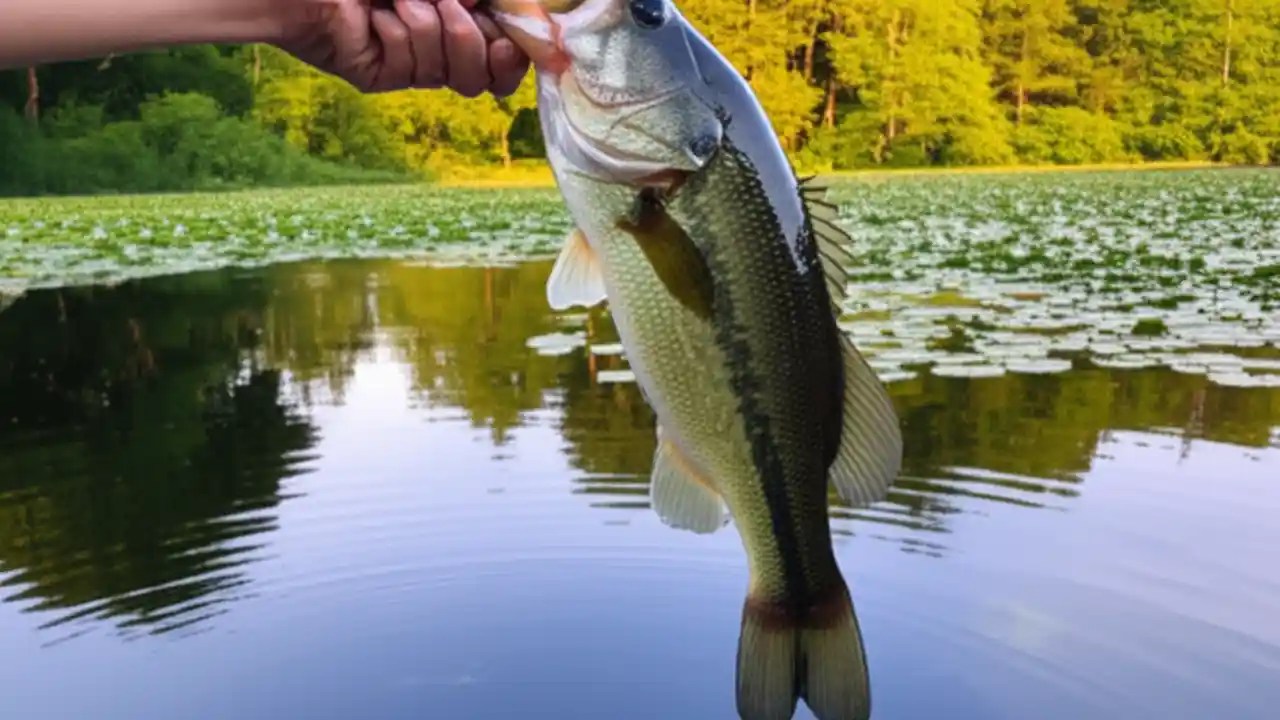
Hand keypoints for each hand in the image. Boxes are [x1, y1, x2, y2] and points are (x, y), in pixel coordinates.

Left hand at [275, 0, 529, 96]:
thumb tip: (542, 26)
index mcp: (463, 18)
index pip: (505, 60)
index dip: (514, 57)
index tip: (510, 40)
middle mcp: (439, 45)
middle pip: (483, 78)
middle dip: (471, 38)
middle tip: (450, 3)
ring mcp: (408, 63)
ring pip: (450, 73)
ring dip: (430, 25)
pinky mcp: (378, 74)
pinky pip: (411, 66)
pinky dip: (398, 31)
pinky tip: (375, 15)